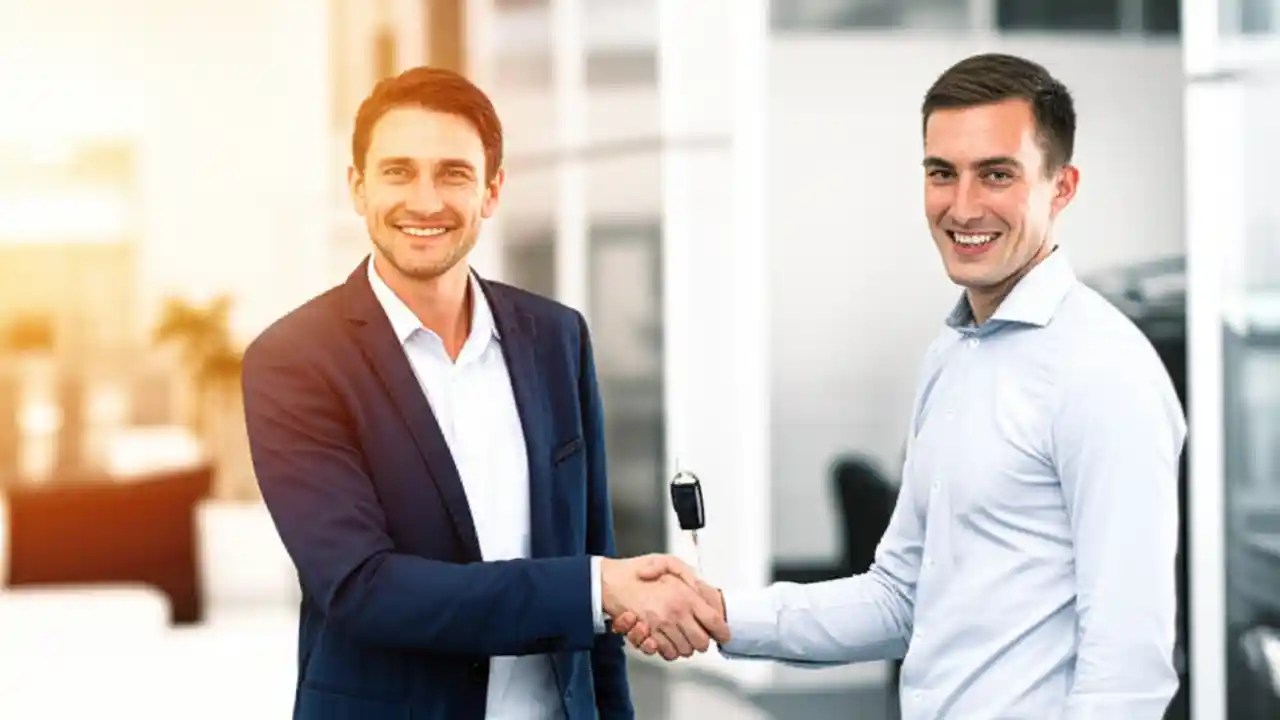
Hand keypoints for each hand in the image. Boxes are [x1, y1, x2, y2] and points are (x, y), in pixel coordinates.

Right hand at [601, 555, 728, 660]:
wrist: (610, 582)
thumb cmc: (636, 570)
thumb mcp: (668, 562)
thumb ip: (689, 575)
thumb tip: (702, 589)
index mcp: (685, 596)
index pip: (714, 621)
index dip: (722, 631)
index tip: (723, 633)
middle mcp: (675, 613)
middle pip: (702, 642)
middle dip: (702, 641)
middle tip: (699, 634)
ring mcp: (661, 627)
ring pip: (685, 650)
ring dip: (685, 646)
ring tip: (681, 636)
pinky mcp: (647, 636)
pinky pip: (665, 652)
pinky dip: (667, 650)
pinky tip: (666, 640)